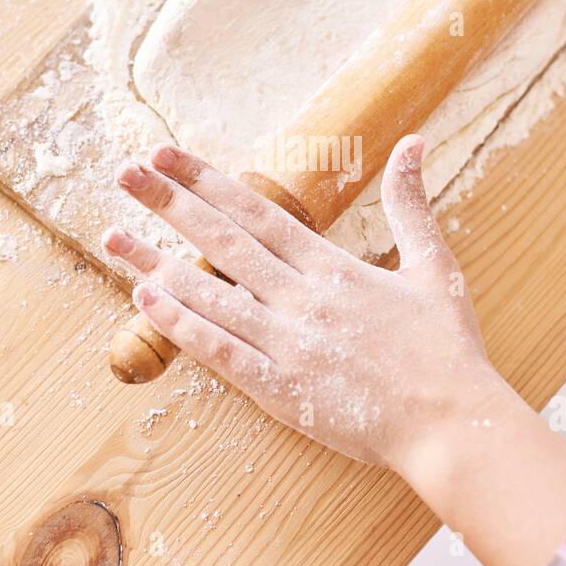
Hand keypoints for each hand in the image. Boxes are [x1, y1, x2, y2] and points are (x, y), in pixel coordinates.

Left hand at [102, 135, 505, 472]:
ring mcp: (287, 344)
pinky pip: (220, 351)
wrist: (452, 422)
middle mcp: (301, 298)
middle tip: (126, 173)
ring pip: (209, 294)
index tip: (168, 155)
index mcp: (334, 267)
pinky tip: (147, 300)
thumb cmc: (446, 348)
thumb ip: (411, 205)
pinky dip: (182, 324)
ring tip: (113, 236)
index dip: (207, 181)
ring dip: (156, 263)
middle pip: (222, 242)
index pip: (256, 211)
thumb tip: (412, 143)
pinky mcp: (280, 388)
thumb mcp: (435, 265)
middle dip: (169, 204)